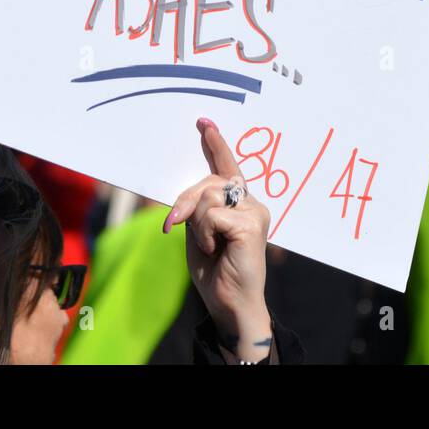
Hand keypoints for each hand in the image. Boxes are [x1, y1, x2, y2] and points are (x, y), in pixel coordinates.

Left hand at [163, 117, 273, 362]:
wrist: (230, 305)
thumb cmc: (215, 272)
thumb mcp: (199, 233)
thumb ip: (197, 209)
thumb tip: (190, 194)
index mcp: (239, 205)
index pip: (226, 168)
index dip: (215, 144)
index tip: (204, 122)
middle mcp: (251, 203)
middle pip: (208, 181)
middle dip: (184, 201)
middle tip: (173, 224)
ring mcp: (254, 212)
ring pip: (207, 195)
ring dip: (196, 223)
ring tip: (208, 247)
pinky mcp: (251, 224)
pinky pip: (211, 214)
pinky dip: (204, 234)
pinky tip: (214, 250)